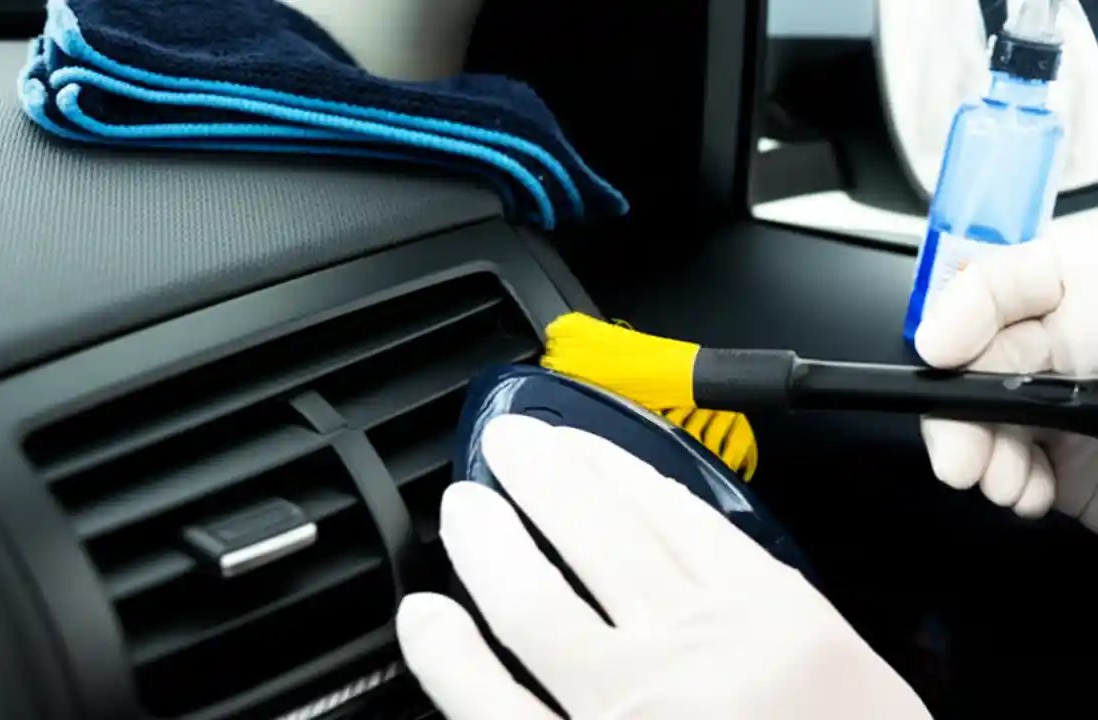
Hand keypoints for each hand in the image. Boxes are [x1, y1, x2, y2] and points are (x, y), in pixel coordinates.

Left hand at [395, 415, 930, 719]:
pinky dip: (447, 658)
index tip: (573, 441)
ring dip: (485, 543)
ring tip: (464, 509)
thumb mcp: (841, 665)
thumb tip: (678, 542)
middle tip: (505, 447)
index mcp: (768, 618)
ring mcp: (626, 713)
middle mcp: (692, 655)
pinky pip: (491, 707)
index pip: (666, 507)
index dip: (603, 462)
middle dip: (538, 474)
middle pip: (593, 531)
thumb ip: (763, 604)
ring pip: (530, 602)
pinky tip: (425, 621)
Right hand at [914, 232, 1097, 527]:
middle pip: (964, 377)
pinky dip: (1009, 492)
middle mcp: (1056, 352)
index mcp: (1062, 295)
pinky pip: (1009, 479)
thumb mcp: (1086, 277)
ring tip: (1003, 481)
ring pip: (977, 432)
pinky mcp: (1066, 470)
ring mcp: (1060, 414)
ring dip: (978, 462)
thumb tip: (933, 333)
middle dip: (952, 420)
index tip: (939, 356)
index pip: (975, 300)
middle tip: (959, 455)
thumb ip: (1001, 286)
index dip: (949, 329)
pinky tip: (1029, 492)